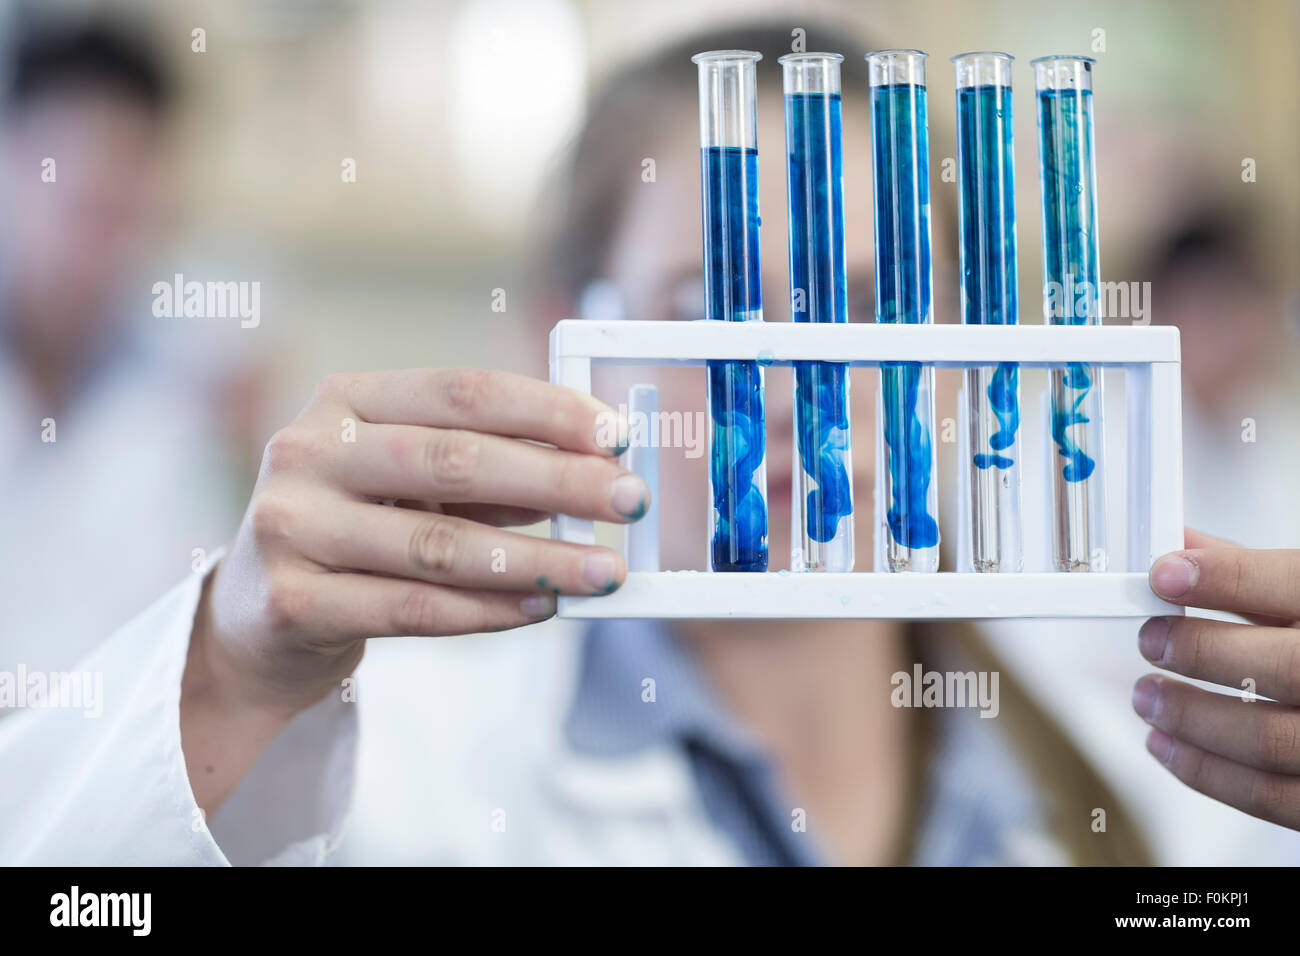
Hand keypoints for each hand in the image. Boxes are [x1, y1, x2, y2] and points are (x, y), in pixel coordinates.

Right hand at [182, 368, 644, 808]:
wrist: (257, 617)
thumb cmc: (359, 529)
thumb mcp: (409, 480)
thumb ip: (487, 468)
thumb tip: (593, 470)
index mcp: (347, 401)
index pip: (463, 391)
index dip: (547, 411)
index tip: (617, 435)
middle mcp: (309, 450)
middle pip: (457, 461)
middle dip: (559, 481)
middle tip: (630, 501)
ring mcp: (292, 526)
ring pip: (440, 545)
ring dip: (538, 561)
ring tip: (603, 572)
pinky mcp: (293, 601)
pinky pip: (413, 609)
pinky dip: (489, 610)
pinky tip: (543, 609)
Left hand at [1134, 529, 1299, 829]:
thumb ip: (1250, 573)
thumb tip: (1178, 548)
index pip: (1293, 585)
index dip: (1225, 577)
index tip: (1164, 574)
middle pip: (1285, 666)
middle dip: (1202, 651)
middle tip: (1151, 640)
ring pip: (1268, 740)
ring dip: (1190, 717)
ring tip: (1147, 695)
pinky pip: (1269, 796)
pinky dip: (1205, 771)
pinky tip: (1166, 745)